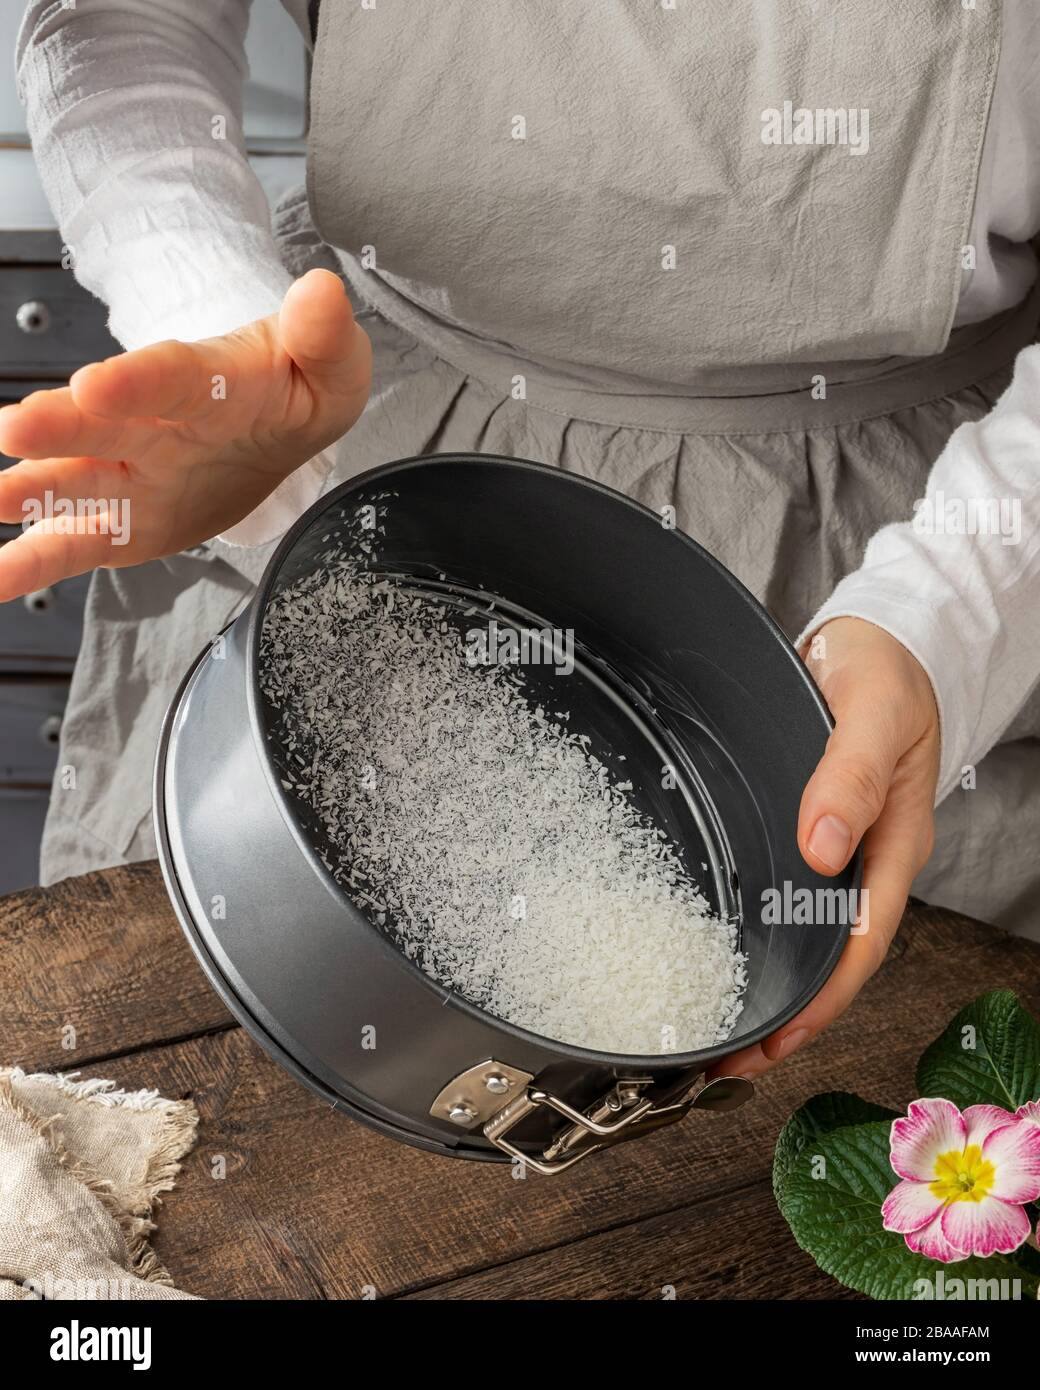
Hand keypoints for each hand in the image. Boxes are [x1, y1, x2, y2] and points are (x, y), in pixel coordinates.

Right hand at [0, 268, 370, 598]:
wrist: (272, 425)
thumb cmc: (293, 387)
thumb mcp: (328, 363)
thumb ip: (323, 336)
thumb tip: (323, 293)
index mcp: (203, 382)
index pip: (171, 377)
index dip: (136, 382)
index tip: (95, 384)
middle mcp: (150, 424)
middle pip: (103, 425)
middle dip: (59, 427)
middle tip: (14, 428)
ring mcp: (128, 472)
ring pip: (72, 481)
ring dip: (29, 491)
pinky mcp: (121, 520)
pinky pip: (72, 541)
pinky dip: (31, 563)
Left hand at [709, 616, 939, 1081]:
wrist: (873, 643)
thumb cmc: (884, 672)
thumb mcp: (874, 711)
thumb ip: (852, 775)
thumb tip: (820, 849)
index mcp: (891, 845)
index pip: (858, 942)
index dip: (821, 999)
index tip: (777, 1040)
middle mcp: (862, 860)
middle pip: (829, 957)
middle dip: (787, 1015)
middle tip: (728, 1065)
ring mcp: (834, 852)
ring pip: (803, 935)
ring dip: (768, 984)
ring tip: (717, 1030)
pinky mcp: (802, 834)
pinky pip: (781, 898)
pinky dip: (754, 936)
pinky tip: (719, 953)